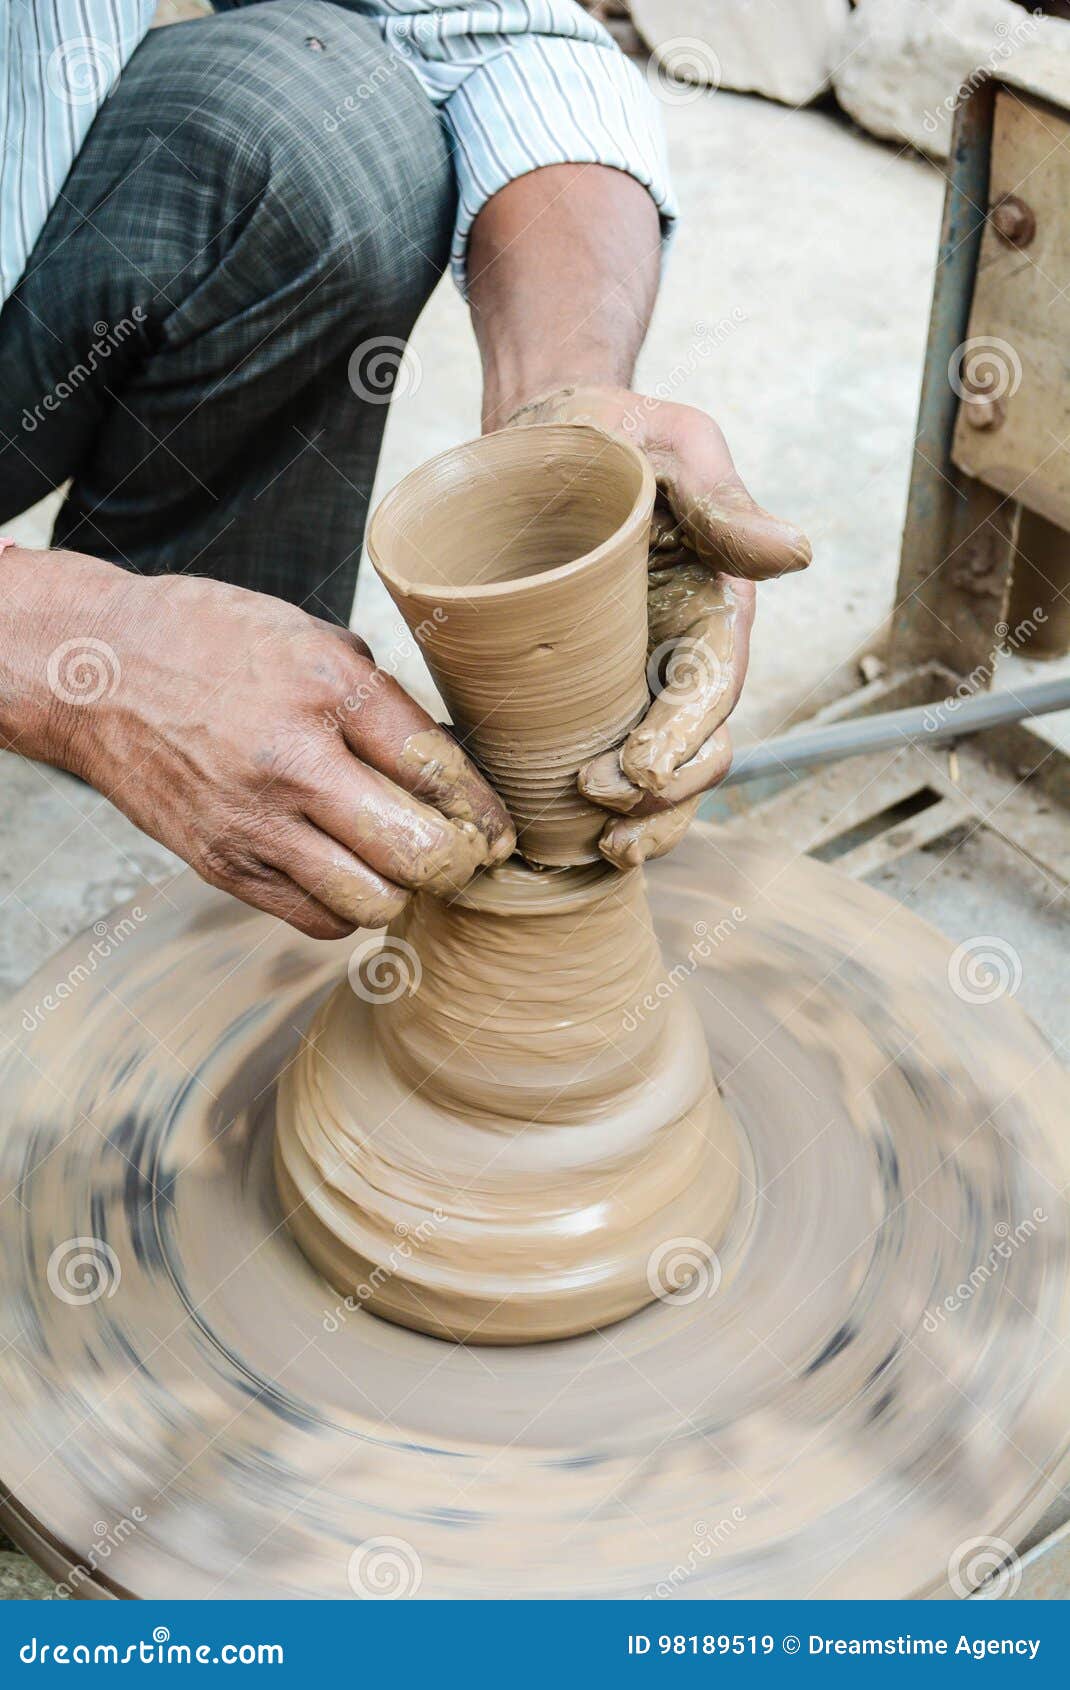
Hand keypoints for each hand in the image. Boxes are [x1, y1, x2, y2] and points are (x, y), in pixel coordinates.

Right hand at [15, 558, 513, 937]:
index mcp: (329, 688)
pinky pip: (317, 920)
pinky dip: (346, 908)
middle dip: (456, 861)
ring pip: (374, 902)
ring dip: (400, 891)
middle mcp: (296, 761)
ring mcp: (255, 821)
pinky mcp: (223, 864)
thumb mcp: (311, 638)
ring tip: (395, 865)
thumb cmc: (212, 644)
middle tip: (457, 854)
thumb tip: (451, 769)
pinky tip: (343, 874)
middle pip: (420, 852)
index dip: (484, 812)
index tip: (497, 830)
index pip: (441, 770)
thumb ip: (382, 704)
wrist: (97, 672)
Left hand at [507, 385, 810, 866]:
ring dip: (641, 822)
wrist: (534, 436)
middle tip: (596, 801)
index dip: (684, 741)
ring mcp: (637, 683)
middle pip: (698, 751)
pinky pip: (604, 762)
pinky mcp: (587, 696)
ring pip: (663, 777)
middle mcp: (683, 656)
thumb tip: (795, 554)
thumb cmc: (606, 432)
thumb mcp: (666, 445)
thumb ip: (721, 501)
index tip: (639, 770)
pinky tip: (566, 840)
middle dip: (659, 796)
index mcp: (713, 606)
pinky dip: (595, 811)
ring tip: (599, 848)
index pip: (714, 691)